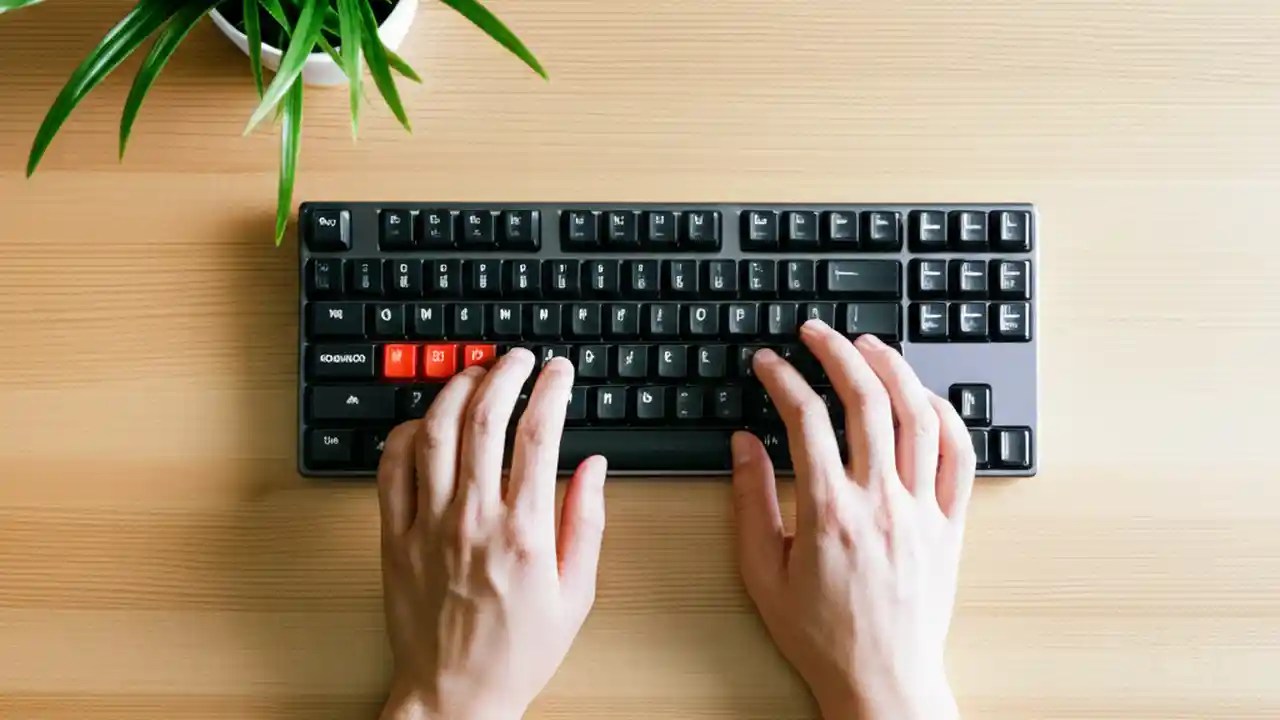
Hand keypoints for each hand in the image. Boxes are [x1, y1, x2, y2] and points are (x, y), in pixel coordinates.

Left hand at [375, 350, 607, 719]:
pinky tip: (427, 421)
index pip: (539, 434)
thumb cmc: (518, 651)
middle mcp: (473, 519)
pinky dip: (407, 432)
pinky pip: (391, 467)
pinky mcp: (394, 536)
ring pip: (435, 431)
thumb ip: (588, 523)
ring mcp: (428, 524)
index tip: (560, 371)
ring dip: (456, 389)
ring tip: (475, 373)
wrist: (455, 696)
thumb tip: (593, 466)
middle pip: (484, 417)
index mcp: (525, 532)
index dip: (552, 389)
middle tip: (518, 358)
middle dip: (504, 372)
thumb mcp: (577, 595)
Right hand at [732, 320, 973, 719]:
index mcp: (830, 514)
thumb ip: (750, 502)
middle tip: (816, 332)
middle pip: (866, 401)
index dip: (783, 379)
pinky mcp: (951, 523)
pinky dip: (946, 416)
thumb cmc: (822, 635)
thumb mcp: (764, 573)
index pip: (806, 420)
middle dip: (837, 353)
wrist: (882, 680)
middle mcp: (882, 503)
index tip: (768, 363)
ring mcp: (923, 511)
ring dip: (893, 370)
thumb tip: (744, 445)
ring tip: (869, 345)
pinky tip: (924, 396)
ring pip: (918, 417)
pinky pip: (960, 456)